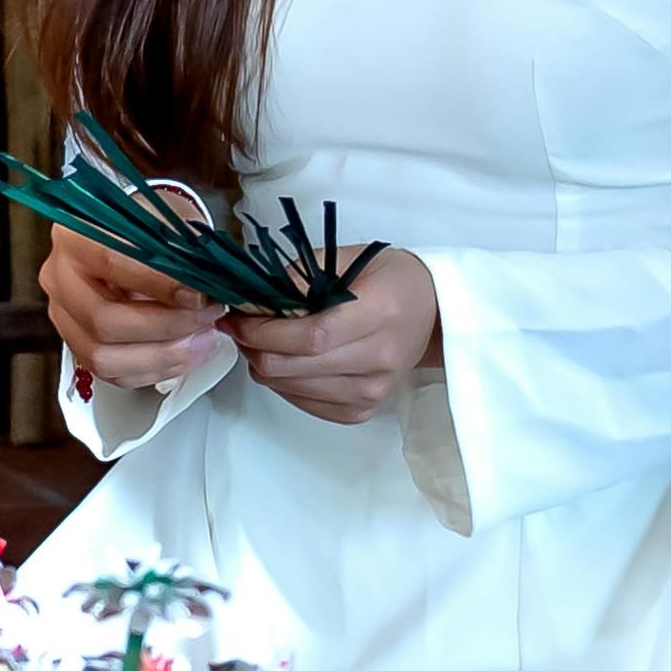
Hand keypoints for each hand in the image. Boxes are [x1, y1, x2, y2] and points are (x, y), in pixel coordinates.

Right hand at [42, 222, 232, 396]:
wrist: (135, 235)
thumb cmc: (149, 224)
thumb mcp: (168, 223)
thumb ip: (181, 254)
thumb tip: (205, 291)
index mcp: (76, 235)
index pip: (111, 263)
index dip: (158, 285)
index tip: (197, 295)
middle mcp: (60, 276)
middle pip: (103, 320)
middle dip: (165, 327)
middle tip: (205, 318)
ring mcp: (64, 314)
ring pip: (103, 356)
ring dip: (161, 356)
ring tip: (200, 341)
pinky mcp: (78, 343)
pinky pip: (112, 373)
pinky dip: (154, 370)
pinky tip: (184, 355)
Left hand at [225, 246, 439, 427]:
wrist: (434, 314)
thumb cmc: (392, 281)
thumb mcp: (350, 260)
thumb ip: (299, 277)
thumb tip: (251, 297)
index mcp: (379, 314)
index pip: (309, 337)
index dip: (263, 331)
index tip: (237, 318)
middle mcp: (379, 359)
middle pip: (294, 368)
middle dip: (253, 348)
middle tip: (239, 327)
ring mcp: (372, 391)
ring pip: (292, 389)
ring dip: (264, 366)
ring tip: (262, 341)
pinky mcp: (363, 410)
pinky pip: (306, 404)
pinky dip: (285, 384)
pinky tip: (286, 362)